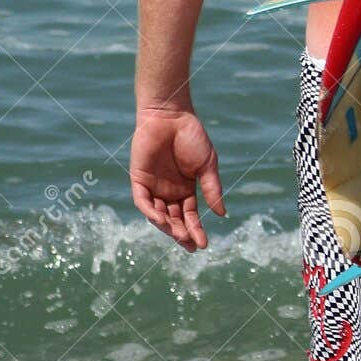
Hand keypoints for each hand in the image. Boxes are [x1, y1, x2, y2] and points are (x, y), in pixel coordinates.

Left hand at [130, 108, 224, 250]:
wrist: (171, 115)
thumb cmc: (192, 137)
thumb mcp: (207, 166)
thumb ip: (212, 189)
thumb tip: (222, 214)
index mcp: (186, 189)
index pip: (189, 216)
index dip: (195, 230)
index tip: (204, 245)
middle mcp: (168, 191)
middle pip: (174, 219)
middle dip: (181, 234)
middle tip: (190, 246)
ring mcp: (153, 186)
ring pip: (158, 214)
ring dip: (167, 227)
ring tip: (178, 236)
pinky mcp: (139, 178)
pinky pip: (142, 201)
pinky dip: (150, 212)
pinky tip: (161, 220)